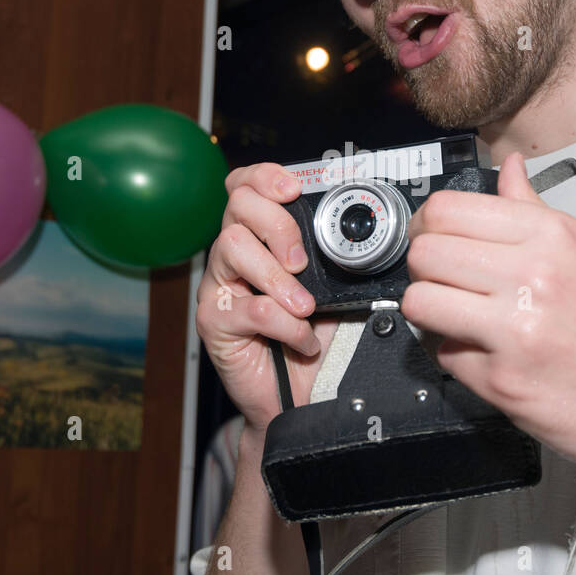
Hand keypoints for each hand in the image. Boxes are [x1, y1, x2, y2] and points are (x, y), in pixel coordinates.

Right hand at [194, 163, 338, 434]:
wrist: (301, 398)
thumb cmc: (314, 338)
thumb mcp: (330, 289)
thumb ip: (332, 259)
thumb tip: (361, 235)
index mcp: (259, 239)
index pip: (244, 187)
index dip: (264, 177)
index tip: (292, 189)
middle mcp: (233, 256)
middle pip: (237, 207)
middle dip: (278, 225)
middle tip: (302, 260)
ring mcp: (219, 287)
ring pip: (232, 247)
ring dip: (278, 275)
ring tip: (305, 306)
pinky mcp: (214, 322)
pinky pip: (249, 307)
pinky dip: (285, 324)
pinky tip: (302, 340)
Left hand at [400, 151, 575, 470]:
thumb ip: (533, 210)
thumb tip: (509, 167)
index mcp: (550, 236)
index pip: (447, 210)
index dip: (427, 228)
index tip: (435, 242)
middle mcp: (532, 274)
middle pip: (425, 254)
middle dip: (425, 273)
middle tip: (446, 286)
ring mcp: (516, 329)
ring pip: (420, 303)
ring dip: (431, 315)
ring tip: (462, 321)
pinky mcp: (504, 379)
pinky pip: (444, 355)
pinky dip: (458, 357)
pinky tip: (489, 356)